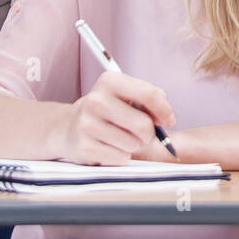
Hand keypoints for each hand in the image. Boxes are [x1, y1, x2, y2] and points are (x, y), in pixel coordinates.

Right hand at [58, 71, 176, 165]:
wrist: (68, 127)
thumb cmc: (107, 111)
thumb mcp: (125, 96)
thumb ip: (149, 99)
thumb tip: (165, 116)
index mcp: (110, 81)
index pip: (148, 94)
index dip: (165, 110)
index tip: (170, 120)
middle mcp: (95, 100)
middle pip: (143, 124)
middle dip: (149, 134)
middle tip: (142, 134)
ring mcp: (87, 124)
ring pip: (132, 143)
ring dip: (134, 145)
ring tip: (121, 139)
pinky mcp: (83, 146)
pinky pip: (119, 157)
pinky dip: (121, 156)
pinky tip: (110, 148)